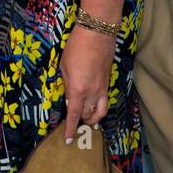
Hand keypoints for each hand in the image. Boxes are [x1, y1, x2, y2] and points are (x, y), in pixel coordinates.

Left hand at [60, 24, 116, 142]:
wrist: (98, 33)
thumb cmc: (77, 46)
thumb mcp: (64, 65)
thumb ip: (66, 84)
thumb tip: (68, 95)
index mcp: (77, 90)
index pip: (73, 115)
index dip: (70, 129)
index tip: (68, 139)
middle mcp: (92, 93)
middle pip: (87, 115)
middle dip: (80, 123)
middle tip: (74, 125)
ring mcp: (102, 88)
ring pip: (100, 112)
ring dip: (93, 119)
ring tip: (87, 121)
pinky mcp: (108, 82)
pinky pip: (104, 102)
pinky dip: (100, 109)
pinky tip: (95, 107)